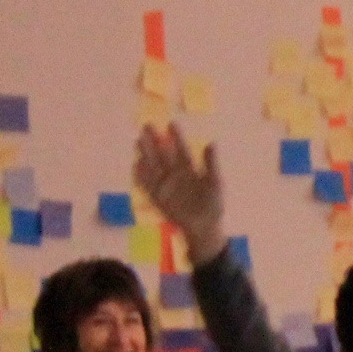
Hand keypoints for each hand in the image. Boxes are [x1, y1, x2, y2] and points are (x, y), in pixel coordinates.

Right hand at [132, 125, 226, 260]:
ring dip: (146, 154)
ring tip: (139, 140)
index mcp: (189, 169)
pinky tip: (137, 164)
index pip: (181, 150)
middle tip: (147, 126)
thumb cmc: (212, 205)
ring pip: (153, 165)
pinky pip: (147, 184)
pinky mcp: (157, 196)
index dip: (176, 137)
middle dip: (155, 141)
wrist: (204, 227)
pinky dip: (142, 175)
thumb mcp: (215, 183)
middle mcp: (175, 174)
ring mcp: (165, 185)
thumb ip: (212, 164)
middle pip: (163, 154)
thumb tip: (212, 143)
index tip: (171, 124)